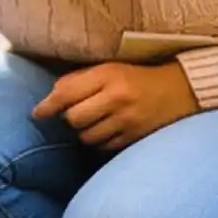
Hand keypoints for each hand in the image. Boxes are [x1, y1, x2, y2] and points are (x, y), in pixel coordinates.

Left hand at [31, 61, 200, 150]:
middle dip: (70, 118)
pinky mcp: (137, 137)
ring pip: (87, 137)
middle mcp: (117, 97)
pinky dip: (100, 142)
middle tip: (79, 113)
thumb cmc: (136, 78)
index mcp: (107, 75)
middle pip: (74, 119)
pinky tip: (107, 131)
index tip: (37, 114)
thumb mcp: (108, 70)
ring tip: (96, 122)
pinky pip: (105, 147)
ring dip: (85, 132)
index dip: (47, 106)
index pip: (66, 93)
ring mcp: (128, 120)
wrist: (180, 89)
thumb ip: (78, 80)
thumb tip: (50, 98)